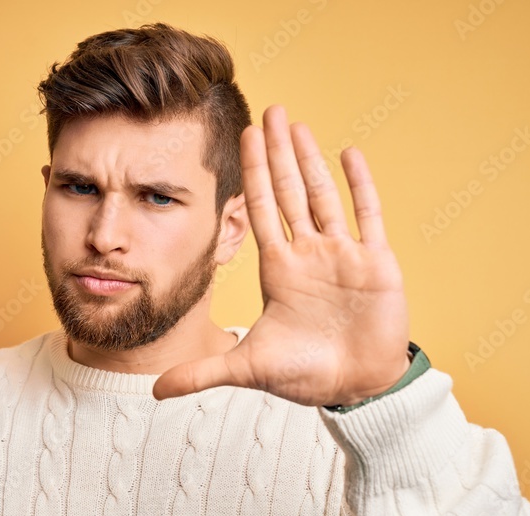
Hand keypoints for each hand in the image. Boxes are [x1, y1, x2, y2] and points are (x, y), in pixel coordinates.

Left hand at [154, 106, 409, 405]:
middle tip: (270, 110)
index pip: (259, 210)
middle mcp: (308, 253)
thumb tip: (152, 391)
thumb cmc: (305, 375)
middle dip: (276, 152)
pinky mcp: (376, 263)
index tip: (243, 138)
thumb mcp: (247, 369)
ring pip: (324, 194)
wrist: (355, 389)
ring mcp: (342, 255)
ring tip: (297, 123)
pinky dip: (360, 185)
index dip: (251, 174)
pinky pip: (368, 215)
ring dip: (310, 159)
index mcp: (278, 269)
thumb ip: (202, 373)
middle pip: (288, 191)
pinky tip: (348, 153)